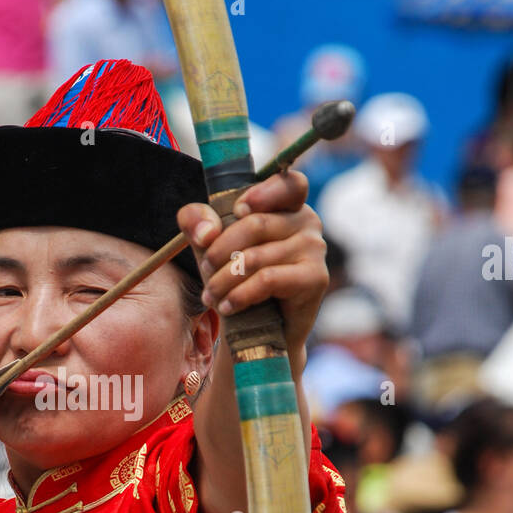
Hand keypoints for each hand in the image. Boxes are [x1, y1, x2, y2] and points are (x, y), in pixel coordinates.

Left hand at [177, 171, 327, 362]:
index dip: (261, 194)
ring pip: (256, 257)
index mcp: (287, 204)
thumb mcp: (210, 244)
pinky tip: (227, 307)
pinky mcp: (315, 278)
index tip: (236, 210)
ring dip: (223, 280)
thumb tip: (206, 232)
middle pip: (255, 224)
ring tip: (211, 296)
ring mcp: (315, 248)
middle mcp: (307, 220)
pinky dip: (240, 295)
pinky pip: (268, 279)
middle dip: (220, 251)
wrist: (260, 329)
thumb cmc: (237, 278)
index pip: (288, 183)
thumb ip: (197, 221)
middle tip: (205, 270)